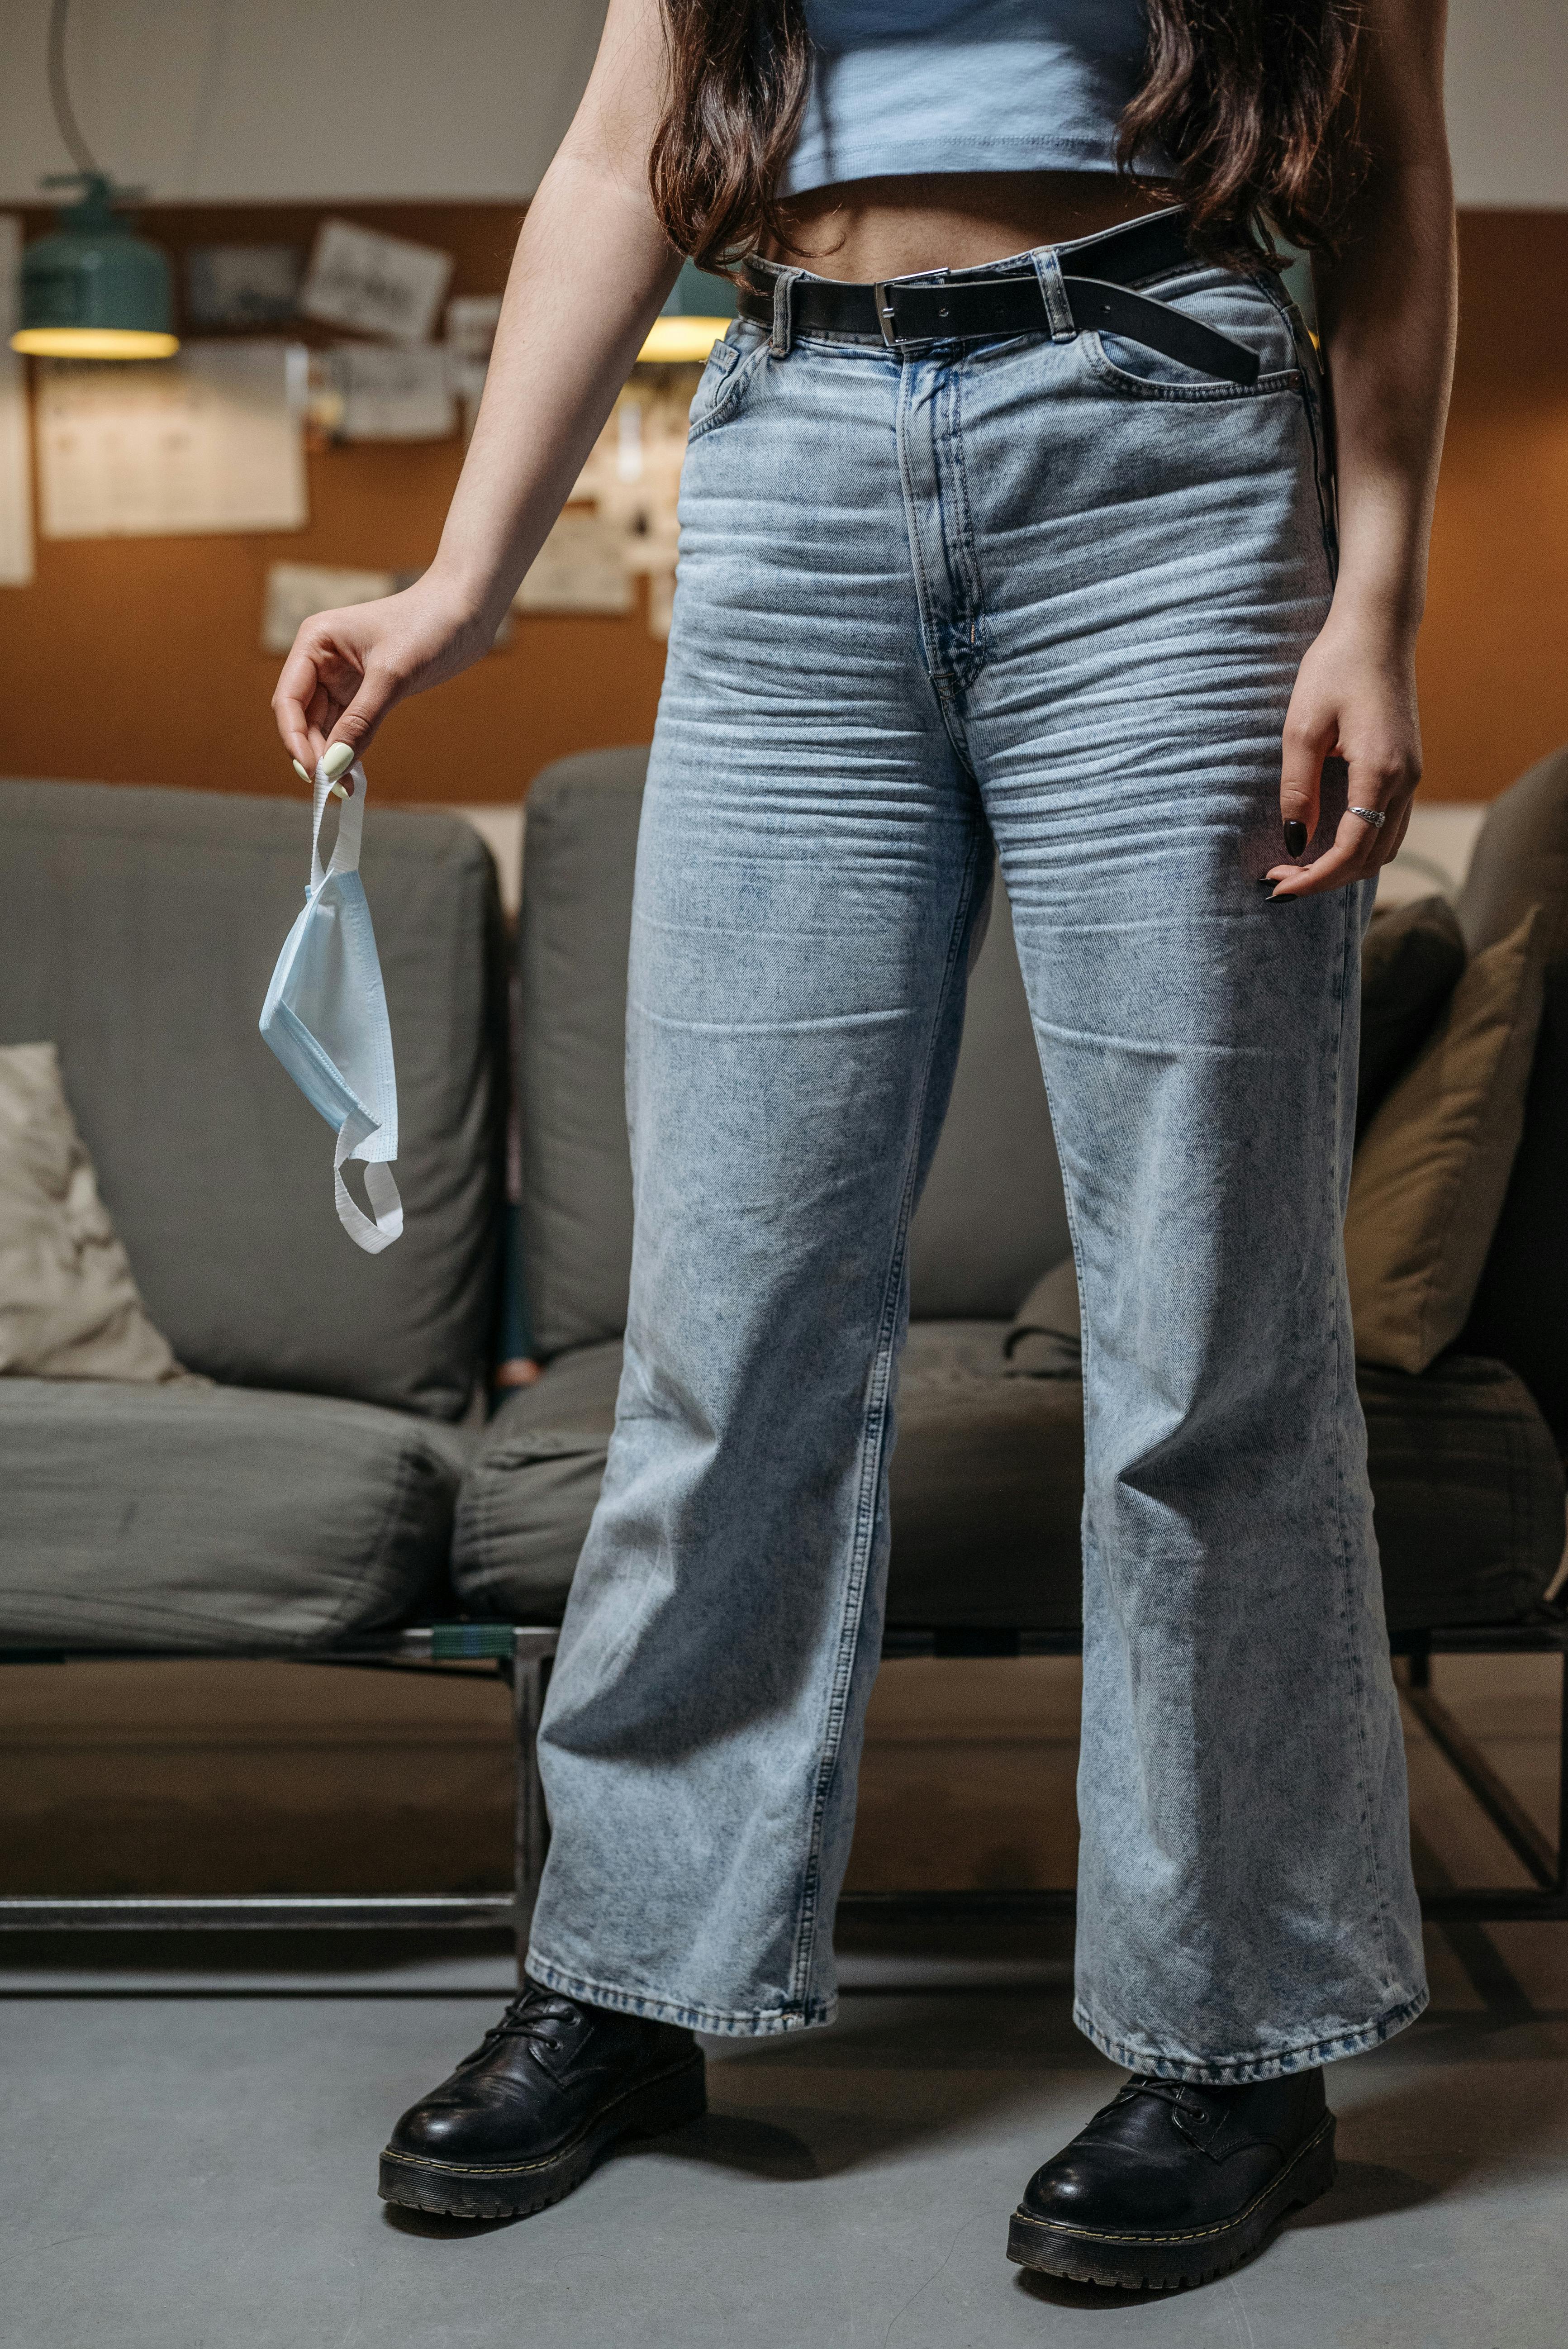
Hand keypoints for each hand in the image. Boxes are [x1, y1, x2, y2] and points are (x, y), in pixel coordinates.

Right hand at [270, 575, 495, 778]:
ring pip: (323, 726)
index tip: (315, 772)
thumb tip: (335, 765)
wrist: (466, 610)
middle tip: (334, 790)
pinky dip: (348, 749)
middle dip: (314, 753)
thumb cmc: (429, 625)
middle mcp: (321, 660)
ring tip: (346, 790)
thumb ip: (361, 721)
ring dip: (331, 757)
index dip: (295, 739)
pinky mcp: (363, 691)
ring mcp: (340, 677)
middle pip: (302, 718)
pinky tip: (354, 775)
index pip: (288, 699)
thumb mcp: (393, 675)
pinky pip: (346, 726)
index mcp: (315, 642)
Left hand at [1266, 606, 1421, 899]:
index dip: (1314, 878)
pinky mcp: (1408, 770)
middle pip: (1371, 859)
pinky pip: (1388, 827)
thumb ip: (1298, 788)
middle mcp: (1406, 781)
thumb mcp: (1302, 728)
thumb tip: (1295, 840)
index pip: (1351, 850)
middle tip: (1279, 880)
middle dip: (1326, 879)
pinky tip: (1325, 843)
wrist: (1377, 630)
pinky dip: (1359, 846)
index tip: (1278, 887)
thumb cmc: (1335, 668)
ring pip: (1384, 848)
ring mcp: (1412, 777)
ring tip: (1298, 867)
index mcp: (1380, 771)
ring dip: (1344, 867)